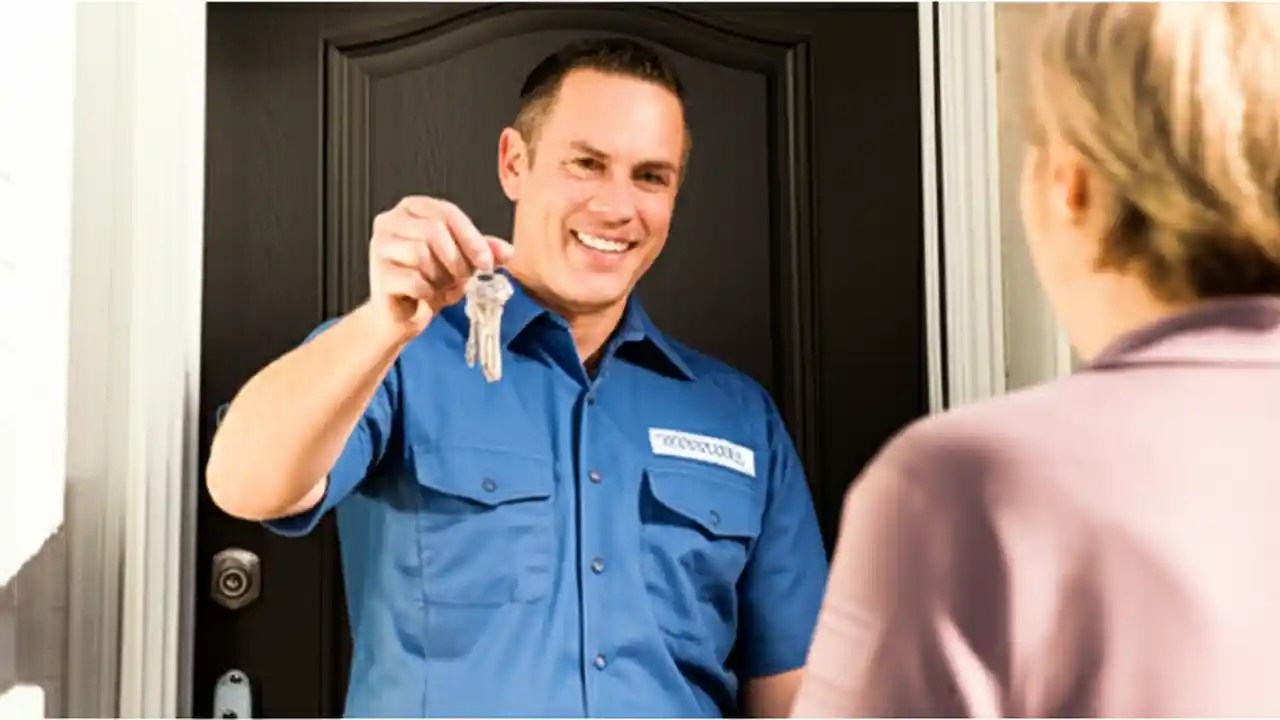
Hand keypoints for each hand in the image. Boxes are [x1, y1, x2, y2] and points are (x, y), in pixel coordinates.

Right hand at [366, 195, 514, 336]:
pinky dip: (427, 293)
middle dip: (456, 259)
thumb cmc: (428, 282)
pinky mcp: (378, 274)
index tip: (486, 261)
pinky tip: (425, 296)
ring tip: (440, 286)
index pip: (446, 212)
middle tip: (462, 277)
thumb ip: (483, 251)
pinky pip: (412, 280)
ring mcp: (380, 246)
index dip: (470, 237)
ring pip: (421, 253)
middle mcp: (390, 221)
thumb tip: (507, 252)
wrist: (402, 316)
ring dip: (440, 276)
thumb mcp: (461, 262)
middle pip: (433, 230)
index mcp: (412, 208)